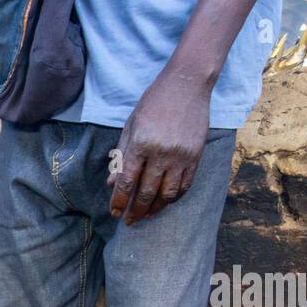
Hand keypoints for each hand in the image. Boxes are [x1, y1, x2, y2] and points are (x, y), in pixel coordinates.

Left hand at [108, 72, 212, 224]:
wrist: (187, 84)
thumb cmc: (154, 103)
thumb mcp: (131, 125)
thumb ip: (121, 155)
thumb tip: (111, 183)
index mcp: (141, 144)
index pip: (126, 182)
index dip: (118, 201)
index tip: (114, 213)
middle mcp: (161, 153)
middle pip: (146, 193)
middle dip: (135, 211)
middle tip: (128, 222)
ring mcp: (181, 156)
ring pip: (167, 194)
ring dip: (155, 209)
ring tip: (146, 216)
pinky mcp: (196, 156)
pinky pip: (185, 185)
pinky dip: (174, 198)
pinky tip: (165, 202)